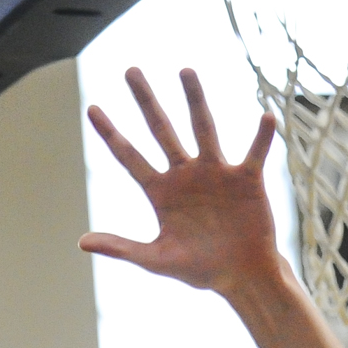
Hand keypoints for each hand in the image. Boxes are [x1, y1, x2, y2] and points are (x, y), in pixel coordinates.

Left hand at [81, 68, 281, 295]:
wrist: (242, 277)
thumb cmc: (201, 269)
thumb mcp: (157, 259)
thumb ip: (122, 248)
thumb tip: (81, 242)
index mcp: (161, 191)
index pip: (129, 157)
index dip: (111, 134)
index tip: (91, 108)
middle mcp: (185, 174)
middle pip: (161, 130)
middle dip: (145, 101)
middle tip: (130, 70)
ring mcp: (216, 173)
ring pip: (203, 128)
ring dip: (194, 99)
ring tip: (184, 70)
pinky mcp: (247, 180)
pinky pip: (254, 153)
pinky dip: (261, 137)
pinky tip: (266, 118)